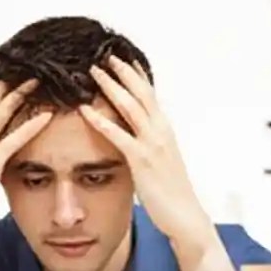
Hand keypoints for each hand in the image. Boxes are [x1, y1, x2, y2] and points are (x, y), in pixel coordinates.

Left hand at [79, 56, 210, 243]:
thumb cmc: (170, 192)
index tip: (122, 58)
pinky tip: (85, 111)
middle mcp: (161, 131)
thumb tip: (136, 135)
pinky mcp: (141, 160)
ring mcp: (153, 144)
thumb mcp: (159, 161)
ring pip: (130, 107)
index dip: (136, 75)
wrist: (185, 216)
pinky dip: (101, 121)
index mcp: (165, 130)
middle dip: (122, 72)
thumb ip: (148, 145)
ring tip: (93, 71)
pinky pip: (119, 136)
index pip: (150, 95)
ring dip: (111, 87)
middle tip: (104, 54)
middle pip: (141, 92)